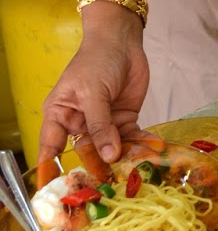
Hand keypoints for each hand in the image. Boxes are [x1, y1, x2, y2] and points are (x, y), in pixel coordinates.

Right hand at [36, 21, 150, 180]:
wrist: (122, 40)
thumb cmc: (96, 60)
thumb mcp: (93, 92)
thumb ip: (101, 125)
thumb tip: (108, 155)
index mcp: (59, 115)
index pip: (51, 148)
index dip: (53, 170)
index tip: (59, 190)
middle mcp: (79, 124)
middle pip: (86, 153)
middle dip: (98, 168)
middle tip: (110, 186)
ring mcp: (103, 123)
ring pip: (111, 148)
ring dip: (124, 158)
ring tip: (137, 170)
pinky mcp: (124, 120)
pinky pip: (131, 138)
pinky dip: (141, 145)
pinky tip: (152, 151)